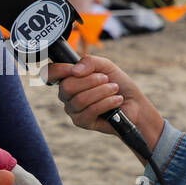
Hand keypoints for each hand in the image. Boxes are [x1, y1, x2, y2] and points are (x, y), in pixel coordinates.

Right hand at [45, 55, 163, 151]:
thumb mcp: (106, 66)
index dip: (60, 70)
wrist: (134, 104)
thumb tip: (75, 70)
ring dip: (102, 92)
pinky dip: (106, 103)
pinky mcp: (82, 122)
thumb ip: (90, 62)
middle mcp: (67, 95)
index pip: (51, 73)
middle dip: (90, 81)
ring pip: (80, 99)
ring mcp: (73, 109)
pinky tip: (117, 100)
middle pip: (67, 86)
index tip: (75, 69)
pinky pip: (90, 111)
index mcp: (69, 78)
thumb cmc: (119, 84)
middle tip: (106, 79)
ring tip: (115, 89)